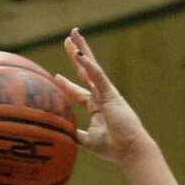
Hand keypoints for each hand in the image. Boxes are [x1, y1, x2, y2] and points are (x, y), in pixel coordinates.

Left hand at [54, 27, 153, 166]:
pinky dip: (89, 66)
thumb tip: (62, 135)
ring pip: (91, 67)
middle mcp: (101, 97)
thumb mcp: (88, 141)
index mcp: (96, 108)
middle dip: (76, 56)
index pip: (78, 92)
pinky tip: (81, 55)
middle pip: (84, 72)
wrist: (129, 150)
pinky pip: (98, 76)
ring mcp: (106, 93)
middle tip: (67, 40)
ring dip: (82, 50)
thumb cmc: (112, 148)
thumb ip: (75, 135)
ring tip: (73, 34)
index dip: (67, 85)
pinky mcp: (111, 94)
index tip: (55, 77)